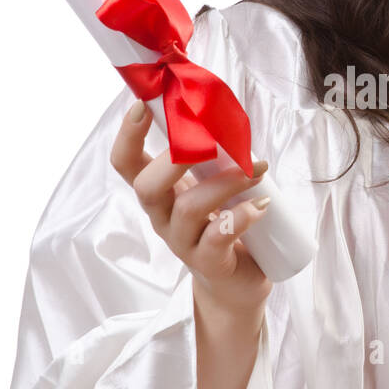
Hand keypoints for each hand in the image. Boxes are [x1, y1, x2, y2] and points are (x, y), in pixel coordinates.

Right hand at [110, 100, 272, 313]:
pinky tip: (261, 205)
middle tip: (210, 142)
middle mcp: (163, 217)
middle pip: (146, 187)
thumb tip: (224, 110)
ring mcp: (183, 242)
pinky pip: (218, 238)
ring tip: (257, 170)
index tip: (143, 106)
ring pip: (189, 209)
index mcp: (160, 193)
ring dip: (225, 183)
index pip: (127, 163)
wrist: (236, 283)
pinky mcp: (210, 262)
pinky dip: (241, 216)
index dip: (127, 135)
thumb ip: (212, 156)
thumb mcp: (211, 185)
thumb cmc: (224, 223)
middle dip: (175, 160)